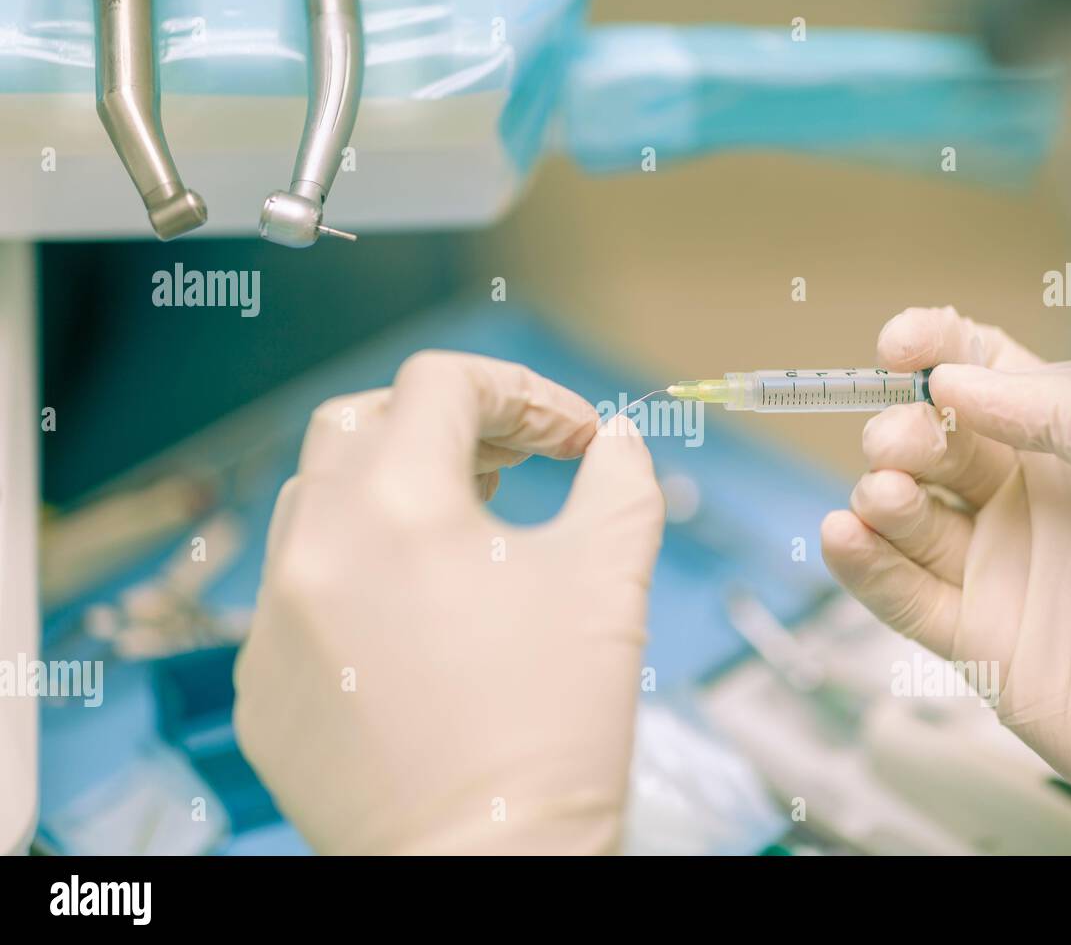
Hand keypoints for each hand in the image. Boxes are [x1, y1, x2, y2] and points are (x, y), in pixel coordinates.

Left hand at [234, 353, 663, 853]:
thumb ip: (621, 482)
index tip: (573, 441)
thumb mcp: (609, 580)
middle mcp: (314, 548)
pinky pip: (297, 591)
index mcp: (396, 507)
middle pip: (361, 421)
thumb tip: (614, 442)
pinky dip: (355, 573)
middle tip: (512, 465)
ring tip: (462, 532)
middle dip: (443, 425)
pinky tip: (413, 620)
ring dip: (388, 490)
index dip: (524, 393)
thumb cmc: (553, 730)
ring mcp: (273, 621)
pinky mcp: (263, 685)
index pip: (442, 385)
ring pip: (316, 501)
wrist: (485, 871)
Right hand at [821, 306, 1070, 852]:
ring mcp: (995, 571)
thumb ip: (1060, 415)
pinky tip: (844, 537)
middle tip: (900, 448)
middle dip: (902, 433)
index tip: (897, 347)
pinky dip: (863, 564)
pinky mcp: (971, 638)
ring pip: (907, 517)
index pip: (990, 378)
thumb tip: (953, 381)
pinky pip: (899, 594)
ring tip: (885, 498)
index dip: (937, 352)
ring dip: (881, 497)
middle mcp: (1026, 504)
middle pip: (933, 445)